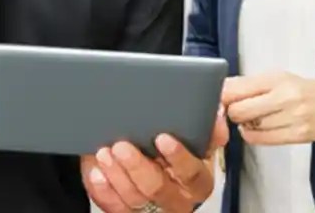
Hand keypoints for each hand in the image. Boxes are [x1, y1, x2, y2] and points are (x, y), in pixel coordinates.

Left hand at [81, 109, 228, 212]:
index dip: (179, 158)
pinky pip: (114, 208)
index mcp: (197, 179)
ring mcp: (152, 208)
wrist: (145, 157)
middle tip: (122, 145)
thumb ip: (206, 124)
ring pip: (134, 199)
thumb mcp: (193, 133)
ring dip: (117, 175)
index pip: (193, 174)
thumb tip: (216, 111)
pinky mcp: (127, 212)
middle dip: (138, 166)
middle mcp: (177, 198)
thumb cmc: (170, 145)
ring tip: (105, 153)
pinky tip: (97, 172)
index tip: (163, 138)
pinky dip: (104, 190)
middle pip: (159, 189)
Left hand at [221, 72, 314, 145]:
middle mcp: (285, 98)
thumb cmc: (299, 89)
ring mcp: (292, 119)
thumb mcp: (275, 78)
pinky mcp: (296, 136)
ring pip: (250, 127)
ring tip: (252, 117)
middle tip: (236, 109)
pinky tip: (256, 128)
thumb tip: (220, 89)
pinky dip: (252, 135)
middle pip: (240, 111)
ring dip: (245, 124)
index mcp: (277, 79)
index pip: (238, 89)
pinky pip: (262, 140)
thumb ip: (247, 84)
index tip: (219, 99)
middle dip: (232, 112)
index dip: (223, 96)